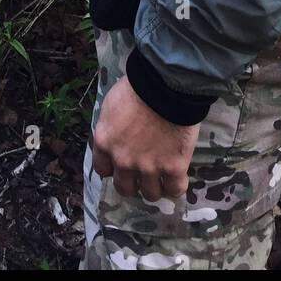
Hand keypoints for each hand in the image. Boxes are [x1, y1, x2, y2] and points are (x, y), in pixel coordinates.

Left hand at [93, 74, 200, 199]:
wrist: (165, 86)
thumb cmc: (137, 88)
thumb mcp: (112, 105)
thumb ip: (111, 127)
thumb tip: (116, 134)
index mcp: (105, 143)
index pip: (103, 169)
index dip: (113, 168)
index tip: (121, 163)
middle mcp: (123, 160)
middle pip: (125, 188)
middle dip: (133, 182)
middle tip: (142, 171)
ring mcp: (148, 167)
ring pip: (150, 194)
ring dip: (155, 186)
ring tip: (162, 176)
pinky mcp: (173, 168)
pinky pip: (175, 190)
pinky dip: (177, 185)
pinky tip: (178, 177)